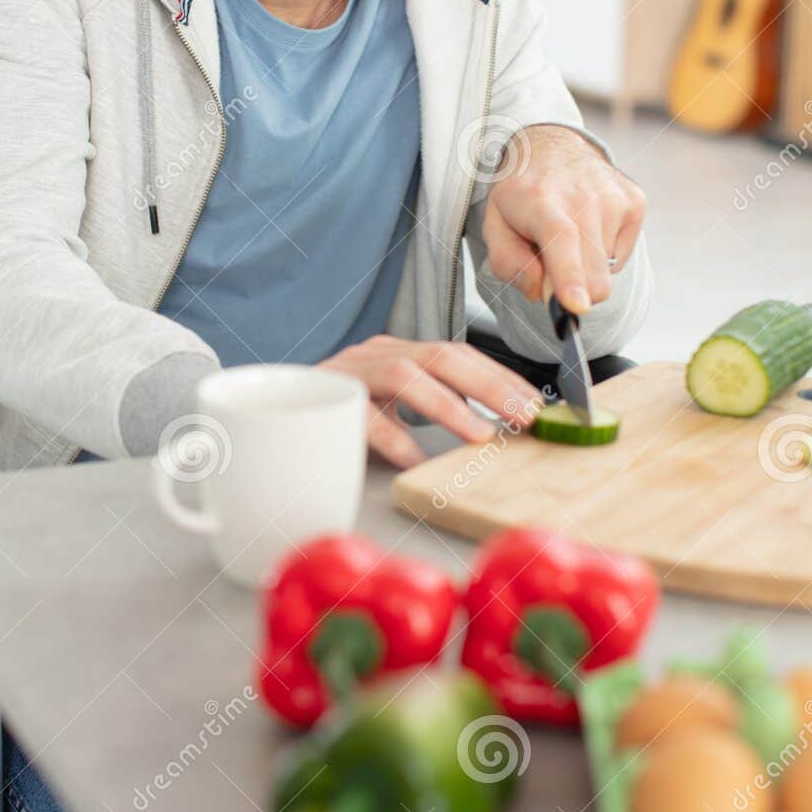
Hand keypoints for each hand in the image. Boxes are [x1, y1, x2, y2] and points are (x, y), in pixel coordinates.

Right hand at [318, 335, 543, 468]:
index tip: (538, 403)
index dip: (501, 376)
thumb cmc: (339, 416)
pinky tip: (414, 458)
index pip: (459, 354)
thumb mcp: (391, 405)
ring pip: (404, 377)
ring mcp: (349, 374)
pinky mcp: (325, 401)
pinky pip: (362, 417)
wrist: (273, 413)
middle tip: (525, 416)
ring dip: (449, 407)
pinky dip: (392, 437)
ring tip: (480, 436)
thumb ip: (433, 406)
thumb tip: (495, 428)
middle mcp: (376, 355)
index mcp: (398, 353)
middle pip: (442, 356)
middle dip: (490, 385)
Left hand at [483, 124, 645, 313]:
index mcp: (540, 200)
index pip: (561, 239)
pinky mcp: (635, 202)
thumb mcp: (494, 226)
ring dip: (584, 265)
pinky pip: (619, 256)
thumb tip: (542, 292)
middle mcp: (582, 195)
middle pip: (593, 272)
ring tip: (568, 234)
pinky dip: (602, 252)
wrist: (552, 145)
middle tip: (550, 263)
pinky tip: (587, 226)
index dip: (569, 275)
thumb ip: (508, 264)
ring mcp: (614, 197)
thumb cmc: (520, 195)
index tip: (577, 306)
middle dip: (573, 288)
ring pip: (606, 271)